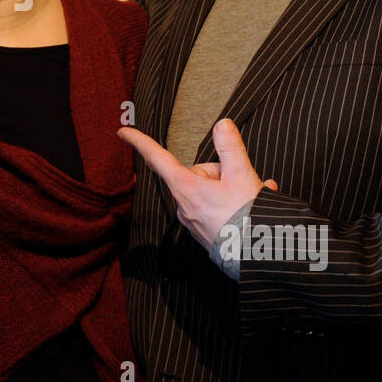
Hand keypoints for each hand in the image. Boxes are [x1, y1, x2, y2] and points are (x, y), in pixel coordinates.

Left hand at [118, 119, 276, 250]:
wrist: (258, 256)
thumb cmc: (246, 217)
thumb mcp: (241, 174)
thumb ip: (230, 147)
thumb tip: (222, 125)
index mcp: (186, 187)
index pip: (157, 158)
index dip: (140, 142)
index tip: (123, 132)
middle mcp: (184, 205)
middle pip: (197, 174)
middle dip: (220, 172)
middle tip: (241, 182)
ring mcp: (195, 221)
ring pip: (210, 191)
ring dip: (232, 188)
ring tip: (254, 195)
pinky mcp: (207, 233)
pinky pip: (218, 208)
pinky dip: (236, 203)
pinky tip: (256, 205)